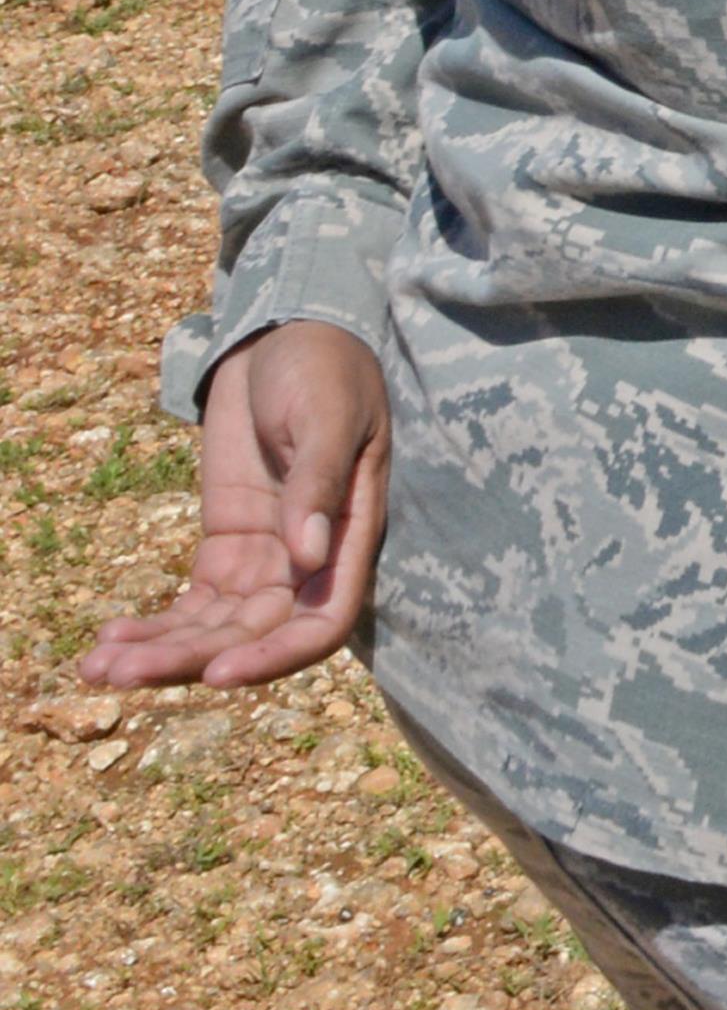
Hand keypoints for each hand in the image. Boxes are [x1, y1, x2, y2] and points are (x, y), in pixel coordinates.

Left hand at [86, 322, 387, 692]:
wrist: (287, 337)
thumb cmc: (324, 367)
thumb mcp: (329, 414)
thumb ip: (318, 482)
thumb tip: (305, 556)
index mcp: (347, 533)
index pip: (322, 620)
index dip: (276, 656)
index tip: (218, 672)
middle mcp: (308, 560)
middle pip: (252, 636)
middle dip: (189, 660)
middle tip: (121, 672)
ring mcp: (264, 556)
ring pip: (213, 628)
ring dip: (160, 652)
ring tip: (97, 666)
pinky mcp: (226, 545)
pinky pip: (191, 603)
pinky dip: (152, 625)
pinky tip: (107, 639)